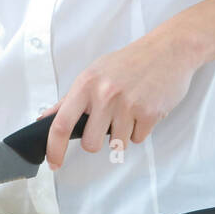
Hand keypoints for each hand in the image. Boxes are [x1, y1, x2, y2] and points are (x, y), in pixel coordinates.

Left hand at [42, 29, 199, 169]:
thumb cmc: (130, 61)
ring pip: (117, 145)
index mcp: (87, 84)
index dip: (54, 149)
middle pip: (91, 144)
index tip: (54, 163)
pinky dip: (140, 130)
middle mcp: (105, 95)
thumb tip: (46, 118)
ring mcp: (128, 105)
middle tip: (107, 123)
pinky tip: (143, 109)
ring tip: (129, 110)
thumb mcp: (95, 73)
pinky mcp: (149, 114)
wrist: (168, 50)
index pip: (62, 124)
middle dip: (98, 141)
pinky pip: (138, 139)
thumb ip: (70, 99)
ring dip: (122, 134)